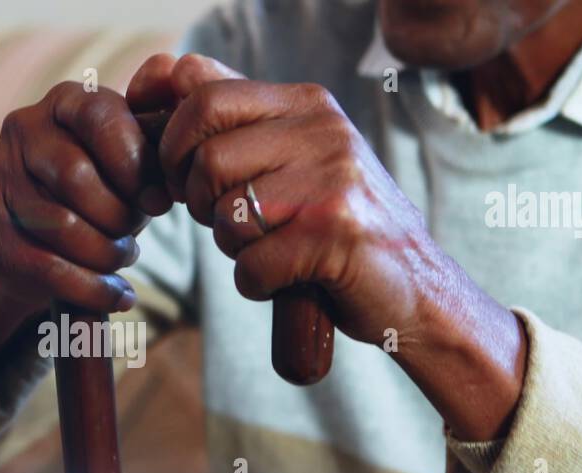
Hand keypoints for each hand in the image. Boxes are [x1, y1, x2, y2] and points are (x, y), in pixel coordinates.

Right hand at [0, 82, 170, 316]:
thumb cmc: (105, 186)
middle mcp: (23, 127)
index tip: (160, 201)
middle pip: (74, 177)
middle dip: (117, 217)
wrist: (45, 227)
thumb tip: (165, 170)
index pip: (100, 119)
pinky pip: (40, 265)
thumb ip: (153, 153)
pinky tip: (114, 295)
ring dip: (103, 255)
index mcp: (67, 101)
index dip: (135, 164)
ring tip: (121, 259)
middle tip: (134, 236)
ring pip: (57, 225)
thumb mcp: (132, 162)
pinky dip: (87, 288)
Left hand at [140, 54, 526, 439]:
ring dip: (234, 248)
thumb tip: (164, 75)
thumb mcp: (296, 154)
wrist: (417, 288)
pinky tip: (288, 279)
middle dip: (199, 200)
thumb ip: (238, 118)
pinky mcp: (335, 236)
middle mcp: (323, 131)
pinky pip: (251, 266)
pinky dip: (256, 284)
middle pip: (205, 158)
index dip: (171, 142)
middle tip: (226, 218)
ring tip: (273, 248)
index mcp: (307, 104)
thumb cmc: (336, 224)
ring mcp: (333, 181)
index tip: (179, 175)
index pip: (201, 93)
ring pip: (226, 216)